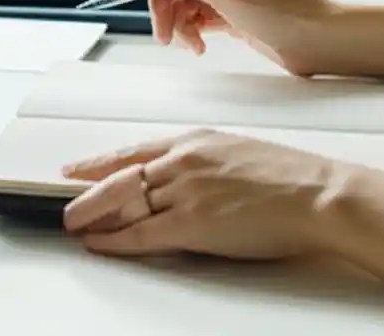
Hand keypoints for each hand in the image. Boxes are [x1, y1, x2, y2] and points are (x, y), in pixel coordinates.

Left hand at [61, 129, 352, 258]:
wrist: (319, 194)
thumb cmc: (293, 178)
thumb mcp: (241, 152)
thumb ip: (208, 162)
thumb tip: (190, 179)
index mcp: (197, 140)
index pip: (135, 151)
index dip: (101, 162)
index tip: (80, 167)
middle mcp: (184, 160)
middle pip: (119, 175)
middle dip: (85, 189)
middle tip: (64, 199)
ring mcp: (185, 190)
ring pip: (122, 203)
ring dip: (91, 216)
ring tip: (73, 225)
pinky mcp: (191, 222)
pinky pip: (139, 233)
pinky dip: (112, 240)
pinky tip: (97, 243)